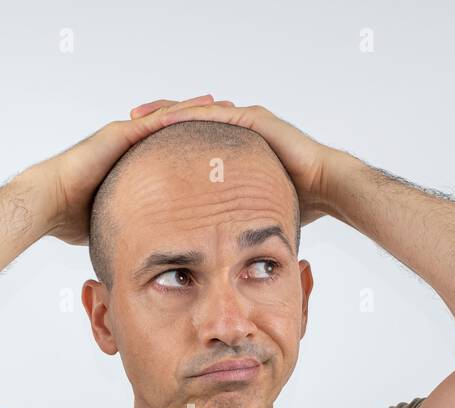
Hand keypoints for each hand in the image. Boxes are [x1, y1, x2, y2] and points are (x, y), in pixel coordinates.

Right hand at [32, 94, 221, 245]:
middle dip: (202, 122)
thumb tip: (148, 254)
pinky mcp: (119, 134)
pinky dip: (181, 113)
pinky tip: (205, 108)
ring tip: (227, 106)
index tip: (219, 147)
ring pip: (168, 117)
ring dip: (198, 110)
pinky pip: (156, 120)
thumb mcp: (115, 222)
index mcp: (129, 162)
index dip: (193, 146)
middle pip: (172, 127)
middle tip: (233, 117)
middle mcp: (127, 143)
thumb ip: (134, 228)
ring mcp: (123, 135)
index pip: (167, 150)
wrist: (48, 204)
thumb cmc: (70, 218)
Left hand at [136, 99, 344, 226]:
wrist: (327, 188)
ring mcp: (247, 121)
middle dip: (157, 120)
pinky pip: (215, 114)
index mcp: (233, 150)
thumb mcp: (250, 212)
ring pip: (197, 111)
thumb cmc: (298, 203)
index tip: (136, 148)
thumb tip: (211, 249)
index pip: (191, 140)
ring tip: (137, 116)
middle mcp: (238, 130)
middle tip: (127, 124)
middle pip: (189, 120)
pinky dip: (189, 115)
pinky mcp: (255, 120)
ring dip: (166, 112)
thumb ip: (231, 219)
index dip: (163, 141)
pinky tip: (164, 119)